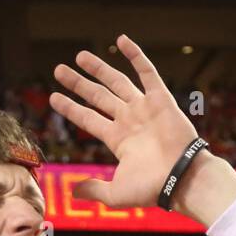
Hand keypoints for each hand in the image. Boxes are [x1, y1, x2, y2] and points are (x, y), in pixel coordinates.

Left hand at [50, 36, 235, 225]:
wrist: (181, 178)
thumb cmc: (151, 188)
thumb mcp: (115, 193)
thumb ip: (94, 189)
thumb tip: (73, 194)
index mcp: (118, 139)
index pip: (87, 118)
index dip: (70, 108)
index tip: (53, 97)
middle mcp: (129, 120)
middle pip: (98, 96)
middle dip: (78, 83)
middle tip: (58, 70)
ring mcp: (144, 108)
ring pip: (117, 82)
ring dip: (98, 68)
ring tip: (79, 56)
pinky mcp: (162, 99)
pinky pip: (147, 72)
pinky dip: (135, 55)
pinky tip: (121, 40)